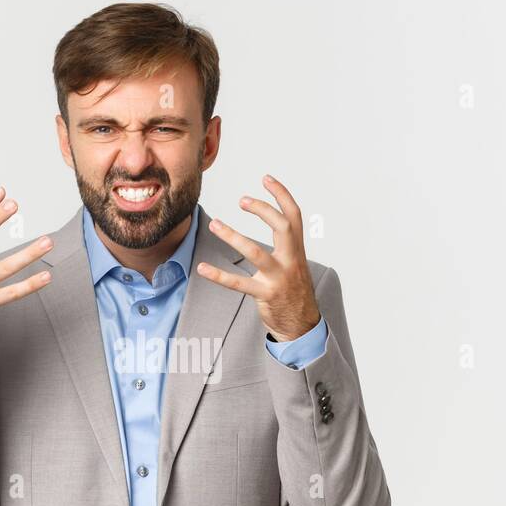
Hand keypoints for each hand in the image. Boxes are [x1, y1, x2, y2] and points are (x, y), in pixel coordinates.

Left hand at [197, 175, 320, 341]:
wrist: (303, 326)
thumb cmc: (295, 293)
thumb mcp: (296, 265)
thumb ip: (287, 245)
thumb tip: (278, 223)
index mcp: (297, 251)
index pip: (294, 216)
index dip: (281, 195)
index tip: (266, 179)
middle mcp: (291, 261)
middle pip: (282, 227)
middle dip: (263, 210)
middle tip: (242, 200)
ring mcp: (278, 278)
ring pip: (255, 252)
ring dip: (233, 236)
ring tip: (214, 224)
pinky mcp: (265, 294)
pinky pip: (239, 283)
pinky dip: (219, 275)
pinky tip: (203, 268)